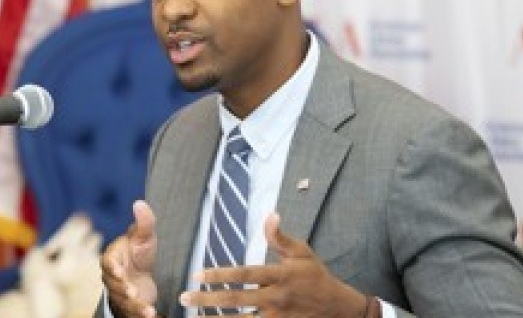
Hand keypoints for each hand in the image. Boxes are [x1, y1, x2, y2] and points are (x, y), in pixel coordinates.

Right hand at [101, 200, 161, 317]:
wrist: (142, 276)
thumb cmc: (140, 253)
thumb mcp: (145, 237)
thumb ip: (144, 222)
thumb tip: (139, 202)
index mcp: (113, 257)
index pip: (107, 261)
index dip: (111, 267)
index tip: (118, 271)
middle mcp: (112, 277)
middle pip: (113, 284)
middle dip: (122, 289)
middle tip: (132, 292)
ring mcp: (119, 293)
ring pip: (122, 300)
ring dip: (133, 305)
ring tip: (147, 309)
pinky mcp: (128, 306)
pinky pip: (131, 312)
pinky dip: (141, 314)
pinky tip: (151, 315)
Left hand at [179, 212, 367, 316]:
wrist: (338, 309)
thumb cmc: (315, 276)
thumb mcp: (302, 252)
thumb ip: (280, 237)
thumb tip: (270, 214)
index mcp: (280, 276)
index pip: (245, 274)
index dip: (220, 275)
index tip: (197, 274)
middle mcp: (276, 298)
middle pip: (237, 300)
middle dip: (208, 299)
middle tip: (184, 297)